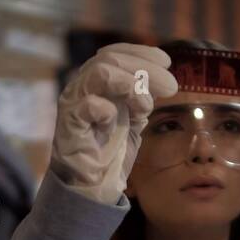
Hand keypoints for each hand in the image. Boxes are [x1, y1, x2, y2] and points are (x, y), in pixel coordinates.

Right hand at [48, 43, 177, 204]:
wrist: (92, 186)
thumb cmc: (111, 151)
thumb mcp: (133, 118)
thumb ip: (142, 97)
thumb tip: (162, 79)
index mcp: (96, 82)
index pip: (115, 53)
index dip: (142, 53)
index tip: (167, 61)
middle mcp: (82, 87)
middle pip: (110, 58)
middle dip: (145, 68)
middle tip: (171, 86)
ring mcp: (72, 103)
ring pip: (100, 72)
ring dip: (131, 85)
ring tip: (146, 107)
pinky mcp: (68, 124)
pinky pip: (88, 105)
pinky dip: (108, 110)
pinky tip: (115, 123)